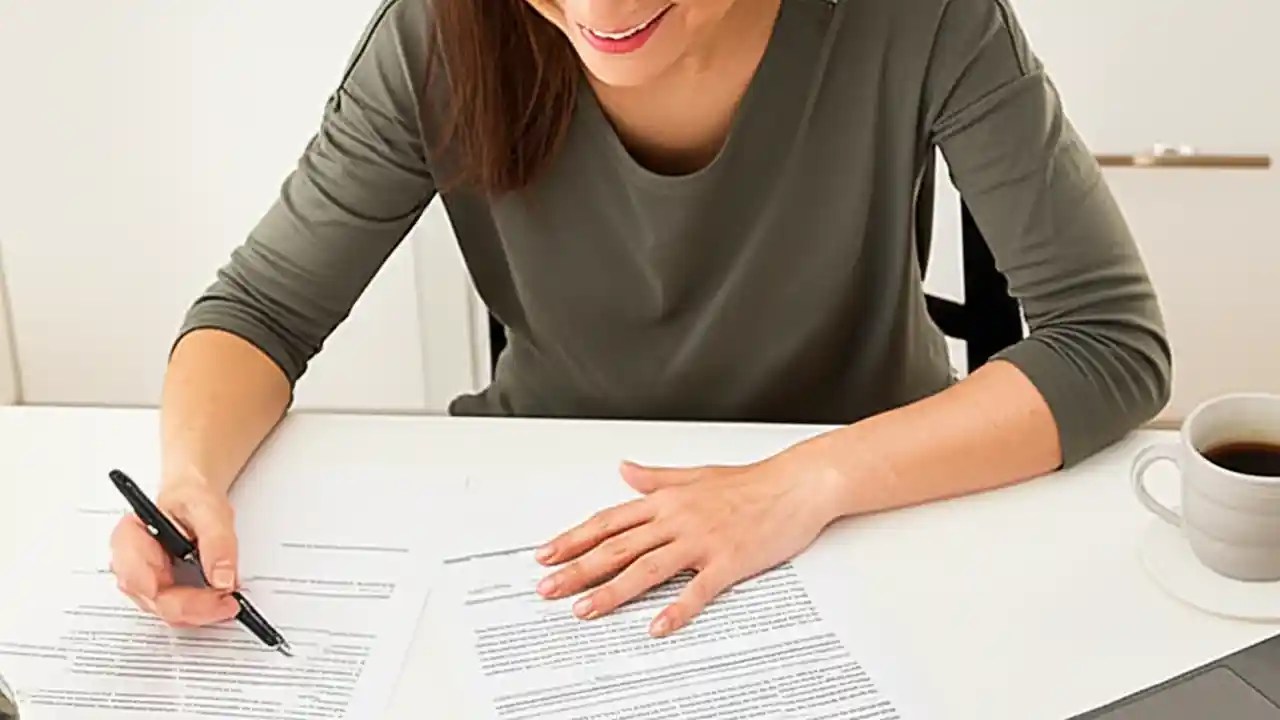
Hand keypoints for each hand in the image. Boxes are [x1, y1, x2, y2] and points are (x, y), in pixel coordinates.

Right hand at [108, 479, 240, 627]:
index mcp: (130, 538)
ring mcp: (143, 579)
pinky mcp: (160, 588)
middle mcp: (130, 563)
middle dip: (196, 608)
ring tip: (228, 601)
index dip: (179, 598)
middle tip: (229, 602)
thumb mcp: (209, 511)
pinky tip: (218, 601)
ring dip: (200, 612)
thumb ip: (216, 543)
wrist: (193, 495)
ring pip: (167, 610)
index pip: (143, 582)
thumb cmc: (192, 497)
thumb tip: (222, 579)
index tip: (216, 595)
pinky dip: (200, 609)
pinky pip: (177, 608)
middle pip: (156, 602)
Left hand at [534, 447, 847, 636]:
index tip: (547, 554)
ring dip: (613, 591)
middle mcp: (678, 518)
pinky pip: (697, 588)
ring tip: (586, 610)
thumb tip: (625, 471)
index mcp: (667, 499)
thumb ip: (656, 477)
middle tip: (548, 589)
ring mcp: (702, 540)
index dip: (574, 538)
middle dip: (578, 569)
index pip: (609, 520)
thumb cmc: (752, 482)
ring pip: (647, 568)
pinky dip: (676, 608)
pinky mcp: (729, 560)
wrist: (798, 483)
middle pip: (618, 546)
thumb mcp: (696, 474)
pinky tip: (657, 626)